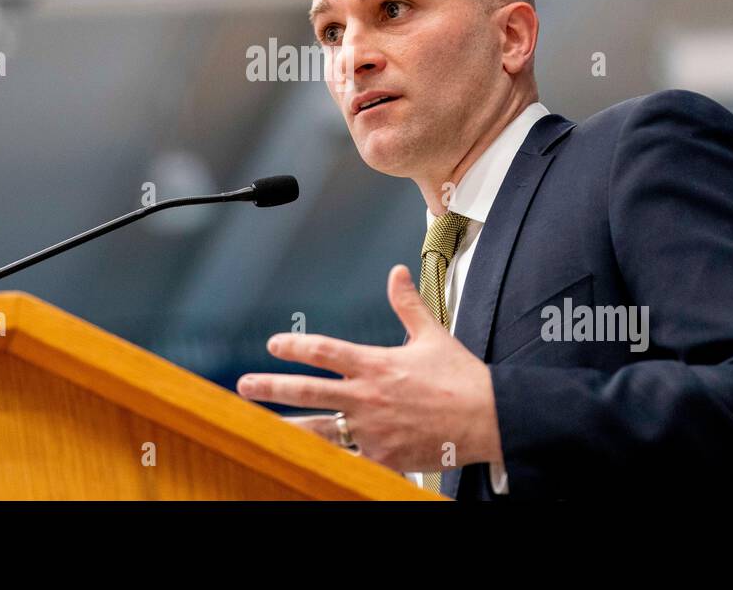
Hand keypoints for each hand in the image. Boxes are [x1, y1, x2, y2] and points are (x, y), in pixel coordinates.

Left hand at [236, 264, 502, 473]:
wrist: (488, 418)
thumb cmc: (461, 378)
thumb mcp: (432, 334)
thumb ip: (406, 304)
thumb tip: (396, 273)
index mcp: (377, 364)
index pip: (325, 351)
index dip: (295, 346)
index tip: (273, 344)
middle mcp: (368, 396)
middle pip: (309, 390)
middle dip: (272, 386)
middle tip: (244, 384)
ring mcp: (372, 429)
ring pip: (318, 429)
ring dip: (287, 427)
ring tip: (259, 427)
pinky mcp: (382, 456)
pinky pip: (347, 457)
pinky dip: (326, 458)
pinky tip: (303, 459)